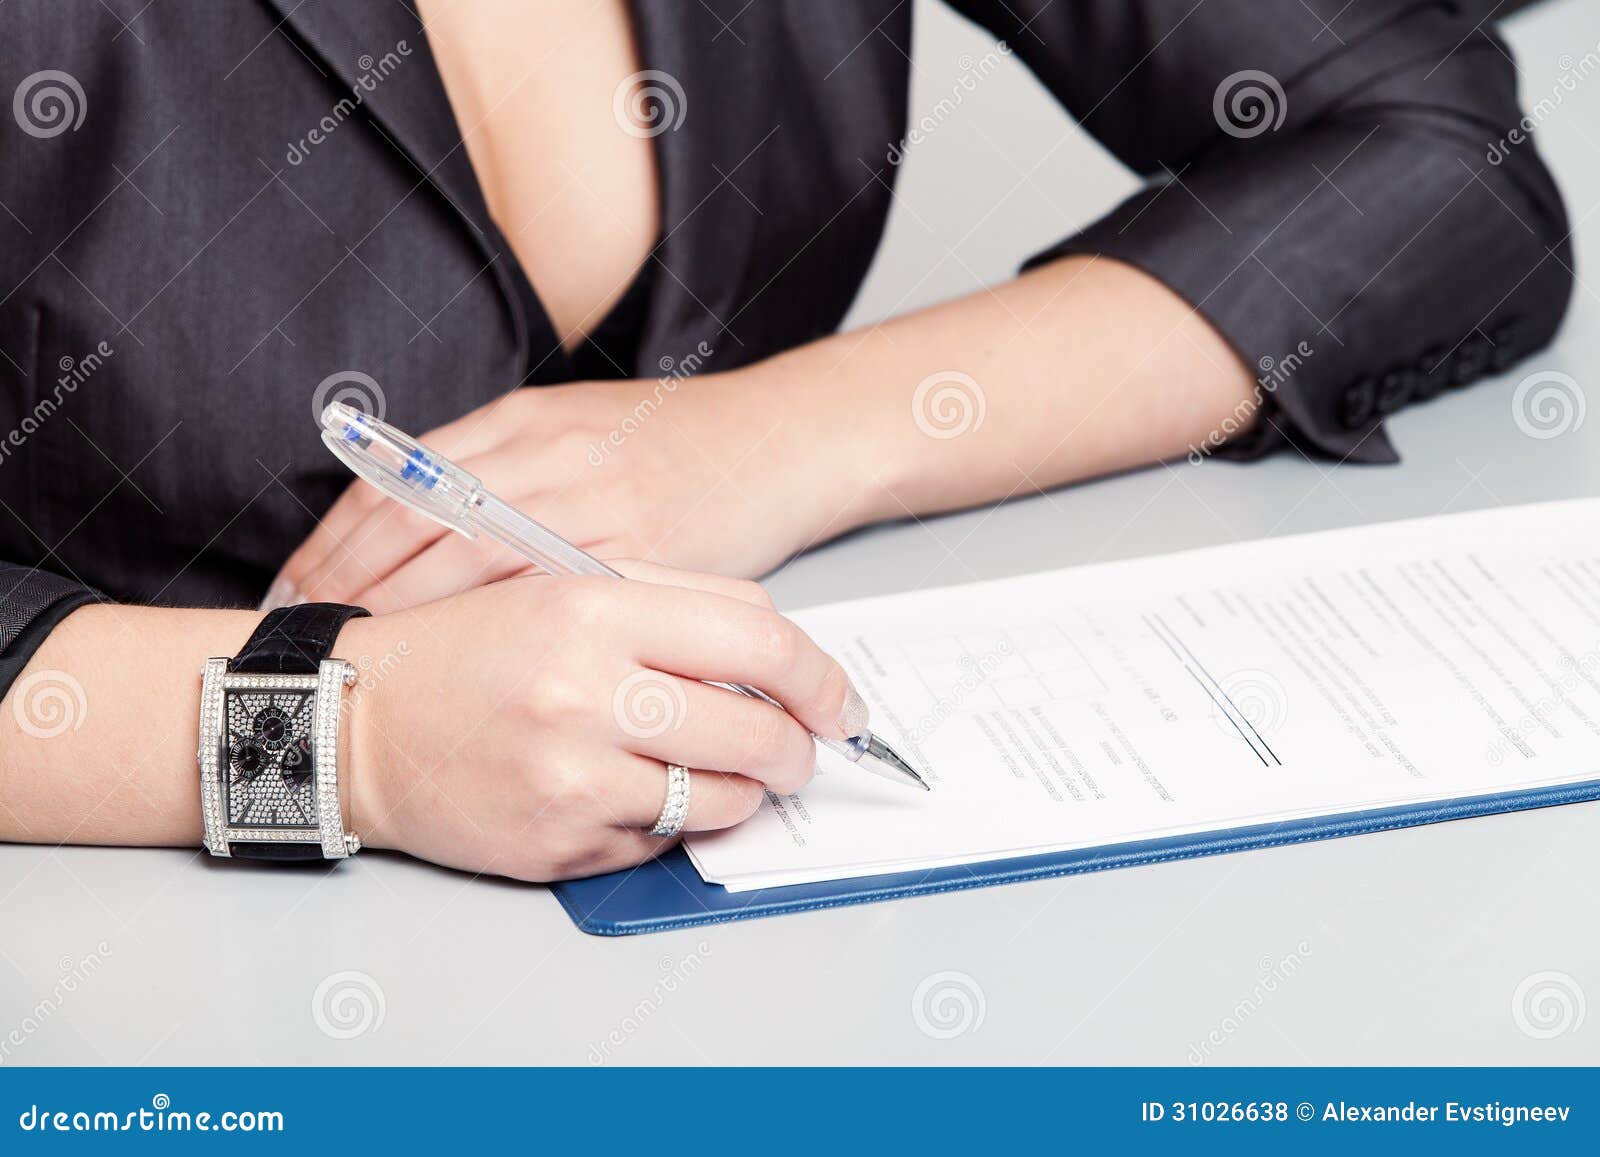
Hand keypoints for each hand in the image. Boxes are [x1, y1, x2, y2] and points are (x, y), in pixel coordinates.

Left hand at [268, 372, 871, 612]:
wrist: (783, 440)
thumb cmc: (677, 444)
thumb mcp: (574, 425)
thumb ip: (498, 464)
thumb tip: (412, 515)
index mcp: (521, 422)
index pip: (401, 483)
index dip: (336, 541)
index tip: (294, 590)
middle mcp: (548, 455)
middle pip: (418, 522)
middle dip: (349, 586)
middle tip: (302, 637)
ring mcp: (596, 500)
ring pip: (471, 559)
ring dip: (407, 613)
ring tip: (364, 664)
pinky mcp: (645, 548)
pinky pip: (552, 597)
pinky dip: (499, 632)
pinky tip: (471, 667)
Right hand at [339, 559, 858, 881]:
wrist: (355, 723)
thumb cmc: (470, 649)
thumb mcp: (566, 586)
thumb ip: (679, 602)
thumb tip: (781, 652)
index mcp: (594, 611)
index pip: (760, 644)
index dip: (821, 678)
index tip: (840, 702)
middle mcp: (586, 693)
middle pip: (757, 733)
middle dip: (797, 748)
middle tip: (797, 749)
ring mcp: (572, 778)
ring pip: (723, 799)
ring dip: (742, 789)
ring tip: (715, 768)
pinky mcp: (558, 843)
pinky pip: (662, 840)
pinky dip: (670, 819)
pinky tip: (632, 789)